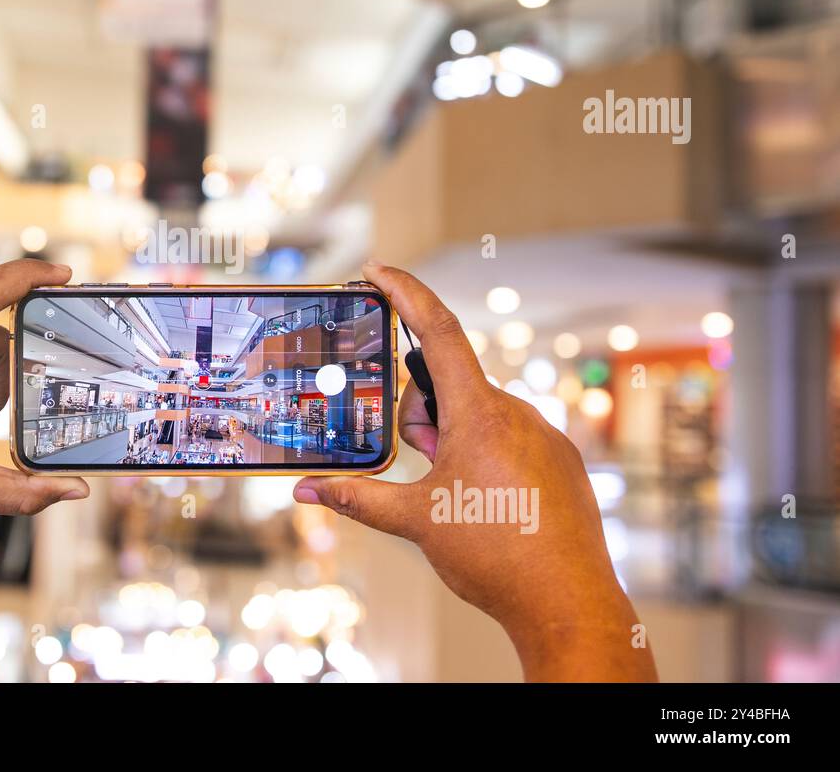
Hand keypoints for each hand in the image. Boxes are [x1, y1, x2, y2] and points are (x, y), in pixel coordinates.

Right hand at [294, 261, 655, 680]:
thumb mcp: (414, 521)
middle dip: (423, 414)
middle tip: (420, 460)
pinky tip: (484, 499)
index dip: (405, 293)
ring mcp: (545, 437)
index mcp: (480, 415)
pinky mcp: (561, 462)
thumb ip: (358, 498)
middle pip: (452, 387)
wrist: (569, 606)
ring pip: (481, 416)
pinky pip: (512, 439)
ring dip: (453, 438)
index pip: (438, 332)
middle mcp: (518, 414)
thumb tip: (307, 491)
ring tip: (453, 491)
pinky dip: (485, 455)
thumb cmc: (496, 559)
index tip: (379, 270)